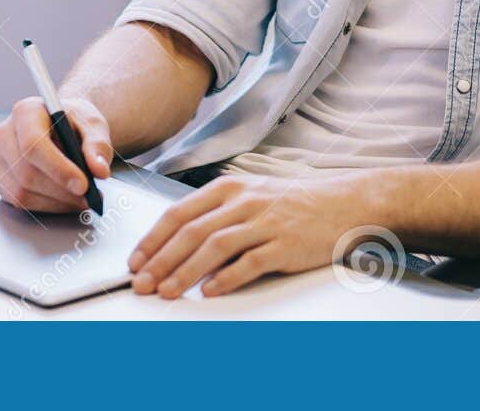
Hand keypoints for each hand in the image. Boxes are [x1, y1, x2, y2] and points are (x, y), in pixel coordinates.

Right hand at [0, 95, 111, 212]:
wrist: (61, 125)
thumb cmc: (74, 121)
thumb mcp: (93, 124)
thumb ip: (98, 145)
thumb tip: (99, 169)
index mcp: (25, 112)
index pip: (33, 144)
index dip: (58, 168)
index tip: (83, 185)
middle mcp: (4, 134)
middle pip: (26, 172)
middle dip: (61, 191)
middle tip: (89, 196)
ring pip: (22, 192)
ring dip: (56, 202)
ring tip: (81, 199)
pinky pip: (20, 201)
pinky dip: (47, 206)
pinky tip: (65, 200)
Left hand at [127, 172, 370, 297]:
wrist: (343, 204)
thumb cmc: (294, 203)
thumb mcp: (251, 197)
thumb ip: (216, 216)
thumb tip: (179, 245)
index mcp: (230, 188)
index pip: (180, 213)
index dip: (154, 239)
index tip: (136, 260)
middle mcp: (244, 201)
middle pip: (192, 232)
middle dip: (161, 260)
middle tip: (142, 283)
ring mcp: (265, 222)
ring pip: (215, 247)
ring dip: (186, 272)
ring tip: (167, 291)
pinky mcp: (284, 245)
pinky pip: (249, 263)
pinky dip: (226, 278)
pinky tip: (209, 291)